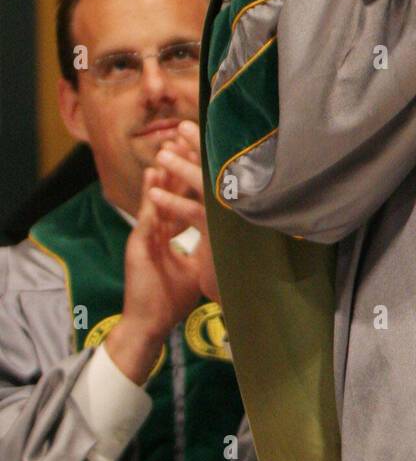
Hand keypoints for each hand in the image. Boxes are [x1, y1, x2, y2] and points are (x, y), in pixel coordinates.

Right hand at [106, 121, 213, 384]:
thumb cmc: (171, 298)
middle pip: (168, 190)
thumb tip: (233, 238)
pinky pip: (146, 217)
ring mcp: (146, 236)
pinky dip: (151, 198)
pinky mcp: (138, 246)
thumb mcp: (197, 267)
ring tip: (167, 147)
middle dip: (177, 164)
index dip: (189, 175)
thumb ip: (207, 248)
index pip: (180, 197)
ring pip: (156, 197)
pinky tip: (154, 180)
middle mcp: (157, 229)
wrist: (149, 324)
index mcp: (168, 232)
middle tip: (183, 136)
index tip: (200, 152)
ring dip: (163, 173)